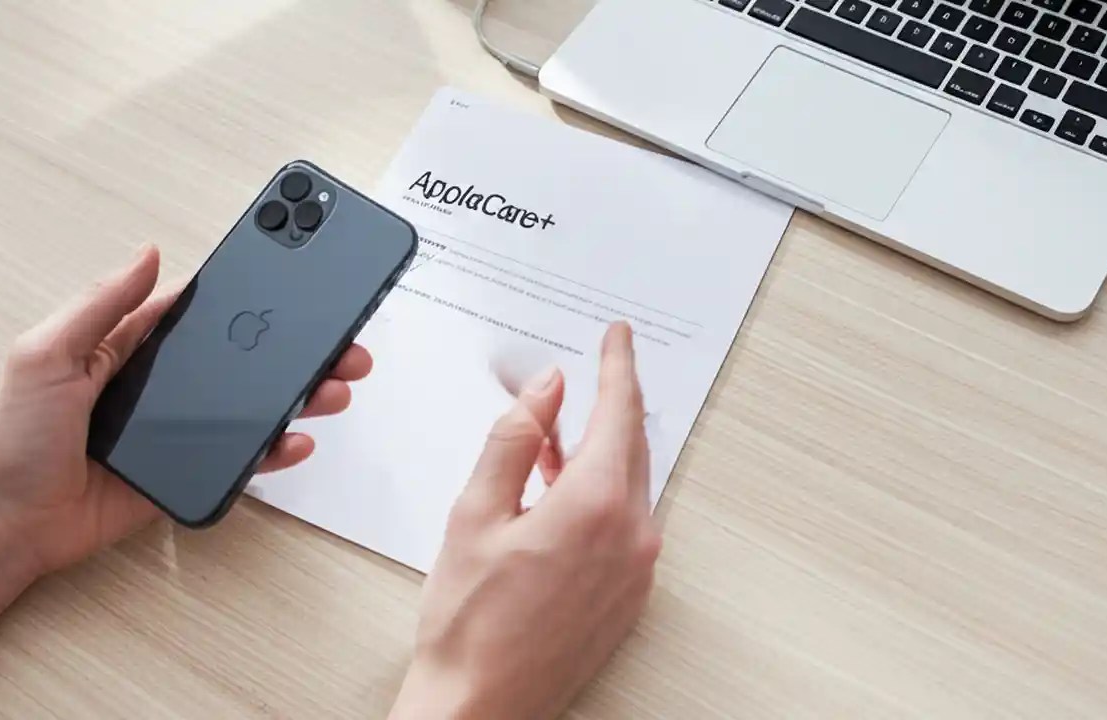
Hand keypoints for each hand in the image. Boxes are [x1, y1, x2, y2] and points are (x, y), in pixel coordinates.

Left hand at [0, 245, 371, 577]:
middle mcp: (167, 383)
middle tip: (341, 344)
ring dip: (303, 393)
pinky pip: (247, 455)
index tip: (295, 283)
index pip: (204, 312)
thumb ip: (100, 306)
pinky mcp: (193, 467)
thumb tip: (146, 255)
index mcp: (133, 346)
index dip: (250, 297)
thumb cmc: (19, 440)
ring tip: (334, 386)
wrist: (18, 523)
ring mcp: (184, 426)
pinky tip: (298, 437)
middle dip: (301, 348)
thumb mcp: (46, 356)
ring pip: (258, 404)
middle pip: (249, 357)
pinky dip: (278, 447)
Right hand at [391, 323, 661, 719]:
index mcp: (596, 505)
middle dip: (606, 405)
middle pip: (630, 445)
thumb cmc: (468, 623)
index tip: (617, 337)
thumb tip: (546, 388)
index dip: (617, 365)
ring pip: (628, 483)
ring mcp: (638, 568)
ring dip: (597, 454)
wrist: (481, 706)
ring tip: (549, 445)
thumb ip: (515, 439)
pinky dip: (600, 495)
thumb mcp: (475, 512)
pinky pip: (626, 521)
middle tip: (578, 380)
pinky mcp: (632, 594)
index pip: (618, 411)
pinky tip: (558, 496)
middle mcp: (632, 534)